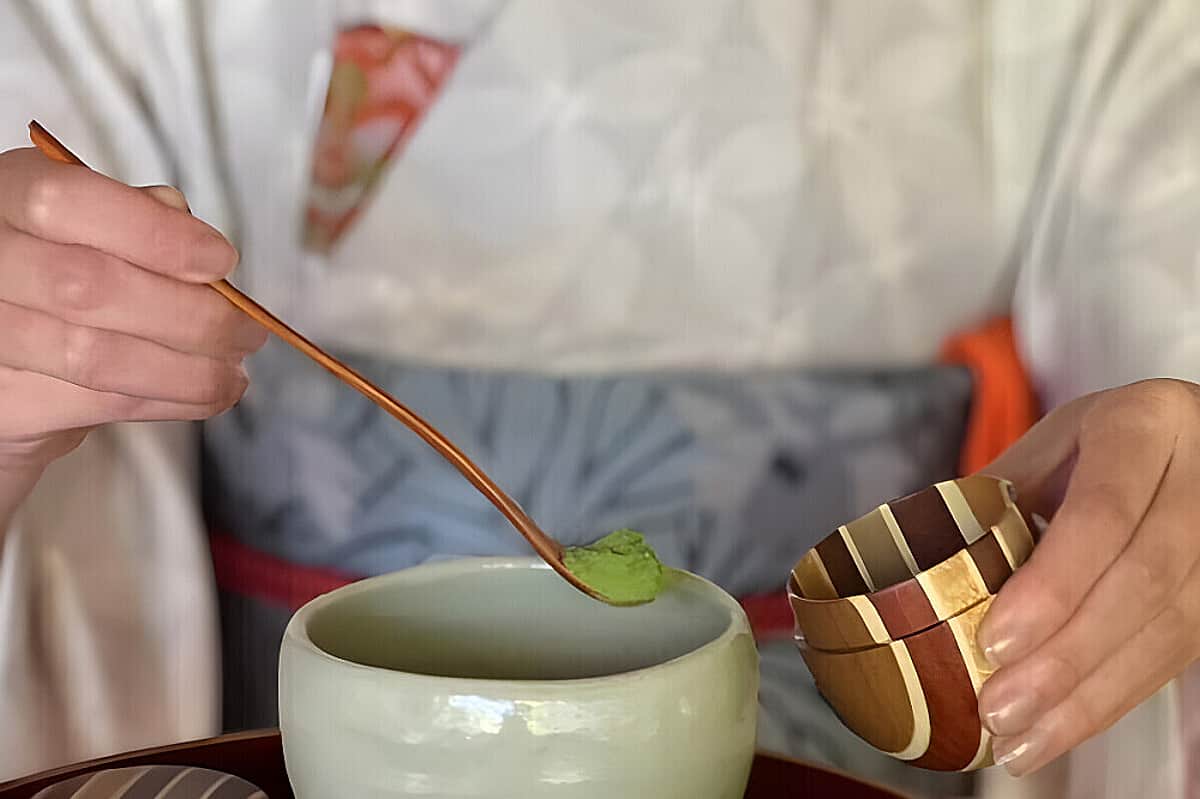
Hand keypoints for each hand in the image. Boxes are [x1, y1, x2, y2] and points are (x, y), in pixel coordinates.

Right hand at [0, 147, 265, 477]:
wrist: (10, 368)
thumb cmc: (61, 281)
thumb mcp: (89, 230)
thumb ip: (136, 219)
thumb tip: (195, 236)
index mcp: (5, 196)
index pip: (66, 202)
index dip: (156, 234)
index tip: (222, 260)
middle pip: (89, 287)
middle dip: (192, 314)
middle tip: (247, 329)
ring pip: (98, 356)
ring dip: (190, 369)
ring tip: (235, 370)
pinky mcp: (4, 404)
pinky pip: (101, 404)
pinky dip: (172, 400)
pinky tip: (207, 393)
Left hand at [976, 378, 1199, 774]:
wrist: (1189, 439)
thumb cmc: (1101, 442)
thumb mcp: (1048, 444)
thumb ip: (994, 495)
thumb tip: (917, 568)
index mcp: (1143, 425)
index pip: (1104, 514)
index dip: (1053, 584)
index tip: (994, 640)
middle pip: (1143, 581)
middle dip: (1065, 655)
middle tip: (998, 708)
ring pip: (1171, 630)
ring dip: (1090, 697)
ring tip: (1019, 739)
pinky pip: (1177, 655)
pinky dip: (1113, 699)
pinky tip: (1060, 730)